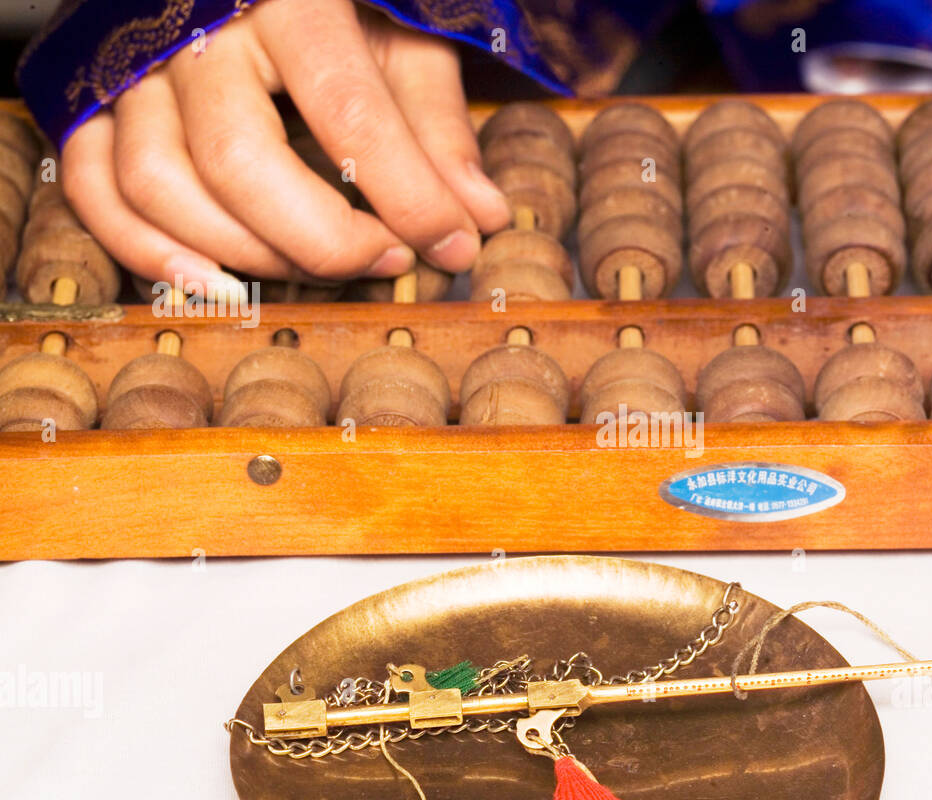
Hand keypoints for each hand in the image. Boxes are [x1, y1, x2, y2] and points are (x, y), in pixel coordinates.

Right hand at [60, 0, 510, 292]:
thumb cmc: (331, 4)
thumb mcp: (397, 39)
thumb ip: (437, 126)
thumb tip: (480, 217)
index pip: (349, 114)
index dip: (408, 196)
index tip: (451, 243)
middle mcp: (194, 31)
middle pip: (238, 162)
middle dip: (321, 239)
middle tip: (384, 260)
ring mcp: (132, 69)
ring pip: (158, 185)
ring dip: (245, 254)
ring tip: (316, 270)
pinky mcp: (93, 101)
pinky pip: (93, 188)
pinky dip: (145, 248)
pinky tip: (215, 283)